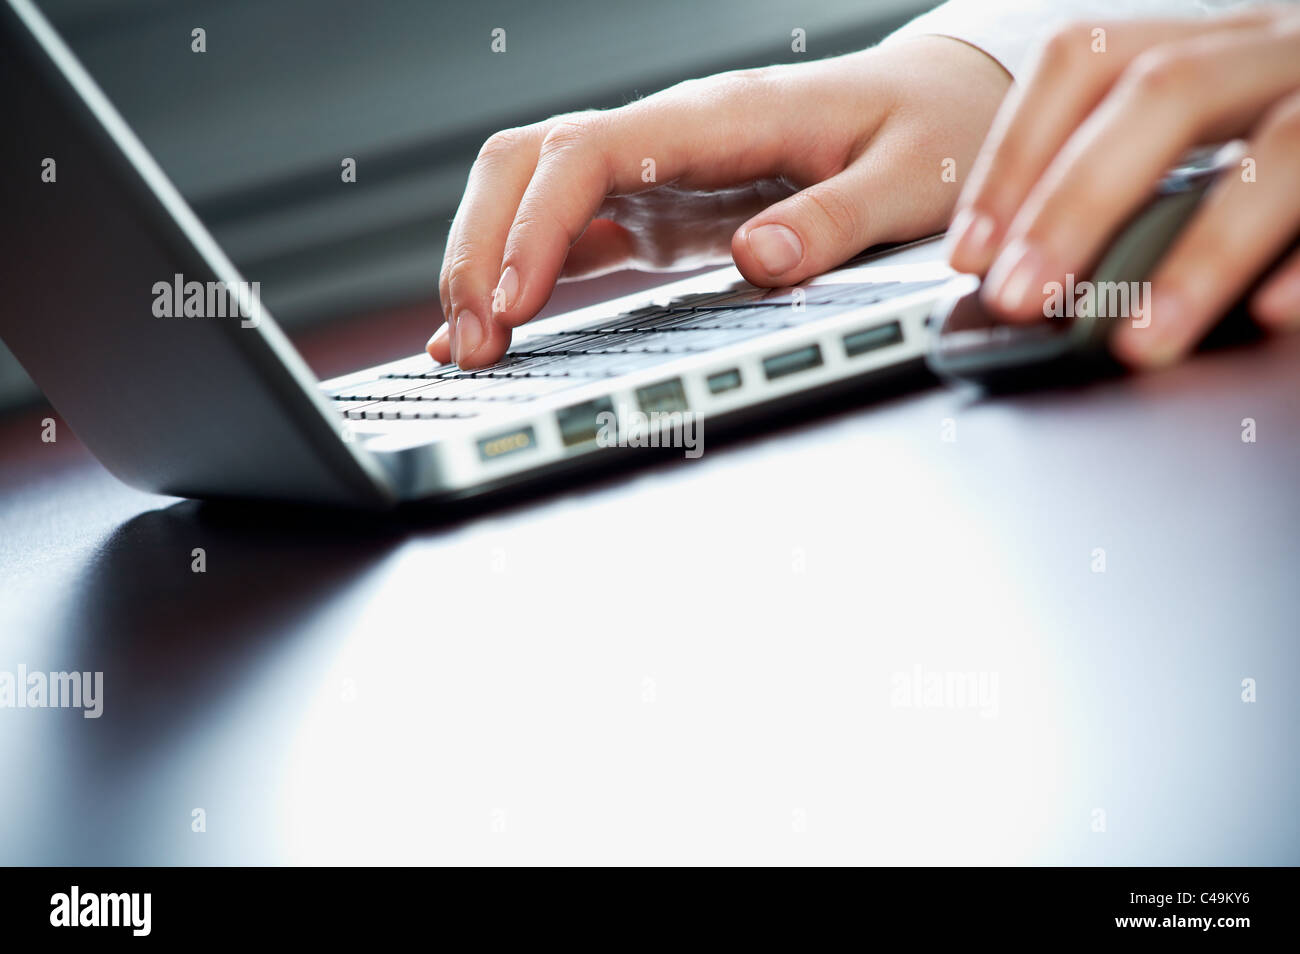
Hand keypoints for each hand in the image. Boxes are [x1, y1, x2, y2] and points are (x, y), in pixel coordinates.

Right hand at [431, 36, 1010, 367]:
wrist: (937, 101)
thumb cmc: (927, 128)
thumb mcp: (908, 178)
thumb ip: (834, 220)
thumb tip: (759, 263)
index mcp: (720, 118)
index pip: (589, 152)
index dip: (536, 224)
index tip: (514, 302)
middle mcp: (669, 139)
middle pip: (528, 163)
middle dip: (480, 249)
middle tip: (475, 346)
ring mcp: (656, 176)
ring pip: (531, 195)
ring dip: (488, 265)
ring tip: (473, 350)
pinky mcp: (660, 214)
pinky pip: (568, 235)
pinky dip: (523, 278)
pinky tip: (499, 328)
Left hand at [946, 10, 1299, 367]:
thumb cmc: (1296, 152)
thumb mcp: (1213, 137)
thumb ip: (1134, 180)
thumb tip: (1014, 265)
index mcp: (1211, 43)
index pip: (1086, 59)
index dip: (1016, 153)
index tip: (970, 248)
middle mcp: (1281, 45)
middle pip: (1165, 92)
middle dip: (1078, 201)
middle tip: (1024, 297)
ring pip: (1279, 149)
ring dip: (1198, 252)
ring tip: (1141, 338)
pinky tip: (1274, 312)